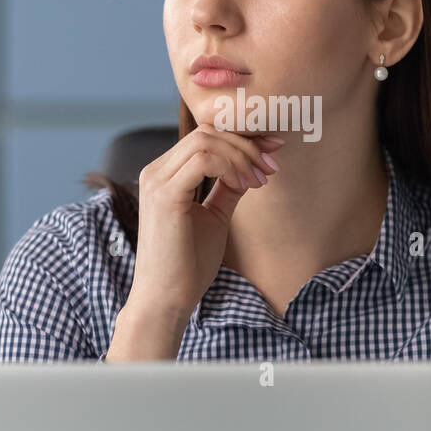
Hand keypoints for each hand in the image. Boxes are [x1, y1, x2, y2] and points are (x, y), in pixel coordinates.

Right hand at [126, 122, 282, 330]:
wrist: (167, 299)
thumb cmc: (188, 264)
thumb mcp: (215, 217)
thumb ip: (227, 189)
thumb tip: (250, 168)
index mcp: (165, 174)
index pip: (204, 135)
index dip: (242, 138)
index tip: (273, 150)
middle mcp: (156, 171)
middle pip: (207, 131)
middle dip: (246, 144)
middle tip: (272, 166)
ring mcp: (158, 181)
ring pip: (205, 140)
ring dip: (242, 156)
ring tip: (260, 181)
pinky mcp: (165, 195)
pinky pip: (203, 160)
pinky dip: (231, 167)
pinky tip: (246, 187)